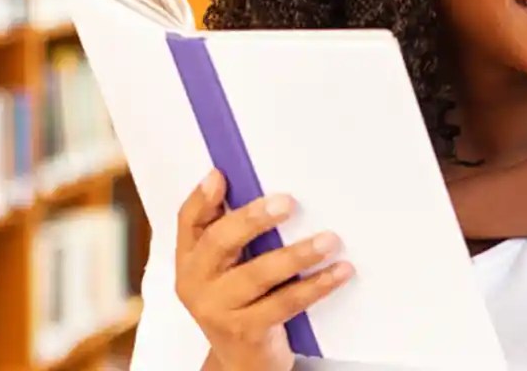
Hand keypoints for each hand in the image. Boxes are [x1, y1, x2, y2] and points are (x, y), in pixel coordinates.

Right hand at [175, 170, 354, 370]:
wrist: (243, 363)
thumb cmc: (241, 303)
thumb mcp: (228, 269)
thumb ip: (235, 233)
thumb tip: (250, 187)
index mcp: (190, 260)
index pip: (188, 221)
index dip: (202, 197)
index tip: (221, 175)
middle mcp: (196, 284)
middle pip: (220, 242)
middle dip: (253, 219)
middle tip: (287, 203)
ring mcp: (219, 310)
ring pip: (258, 274)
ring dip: (297, 254)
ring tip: (329, 239)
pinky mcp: (246, 332)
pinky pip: (285, 303)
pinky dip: (315, 285)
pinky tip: (339, 271)